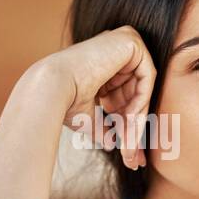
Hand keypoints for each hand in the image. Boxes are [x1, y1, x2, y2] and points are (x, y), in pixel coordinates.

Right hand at [40, 27, 156, 170]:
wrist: (51, 89)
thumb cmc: (64, 103)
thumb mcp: (89, 117)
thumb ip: (105, 126)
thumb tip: (113, 143)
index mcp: (104, 63)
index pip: (125, 95)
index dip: (129, 124)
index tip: (130, 154)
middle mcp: (115, 50)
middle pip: (137, 94)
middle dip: (135, 128)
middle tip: (134, 158)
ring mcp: (124, 41)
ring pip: (143, 89)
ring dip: (137, 121)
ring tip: (129, 149)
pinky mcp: (131, 41)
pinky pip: (148, 77)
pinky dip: (141, 101)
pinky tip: (129, 119)